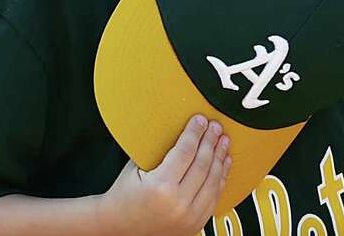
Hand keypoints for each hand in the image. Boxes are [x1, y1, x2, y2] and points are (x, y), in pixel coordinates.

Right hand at [96, 115, 229, 235]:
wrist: (120, 228)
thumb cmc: (124, 196)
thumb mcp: (134, 168)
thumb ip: (155, 149)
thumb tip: (174, 127)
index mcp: (161, 187)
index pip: (186, 151)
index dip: (195, 132)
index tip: (200, 120)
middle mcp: (178, 203)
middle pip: (202, 164)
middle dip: (210, 141)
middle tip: (215, 126)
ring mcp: (189, 217)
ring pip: (213, 181)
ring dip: (220, 158)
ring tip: (223, 141)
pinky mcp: (195, 224)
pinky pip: (214, 198)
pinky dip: (221, 179)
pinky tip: (223, 164)